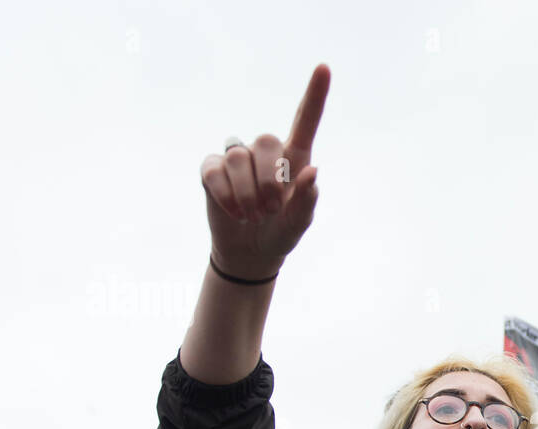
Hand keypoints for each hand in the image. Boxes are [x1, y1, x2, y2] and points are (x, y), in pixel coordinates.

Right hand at [199, 65, 329, 278]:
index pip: (305, 120)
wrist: (250, 252)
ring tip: (253, 216)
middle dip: (269, 180)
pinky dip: (226, 196)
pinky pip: (214, 172)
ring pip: (238, 157)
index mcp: (294, 158)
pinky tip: (235, 213)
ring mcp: (236, 158)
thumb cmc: (281, 232)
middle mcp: (265, 152)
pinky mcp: (212, 171)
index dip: (315, 95)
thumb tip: (311, 171)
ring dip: (247, 193)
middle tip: (271, 210)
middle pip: (266, 141)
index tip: (325, 68)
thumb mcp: (299, 223)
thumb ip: (308, 200)